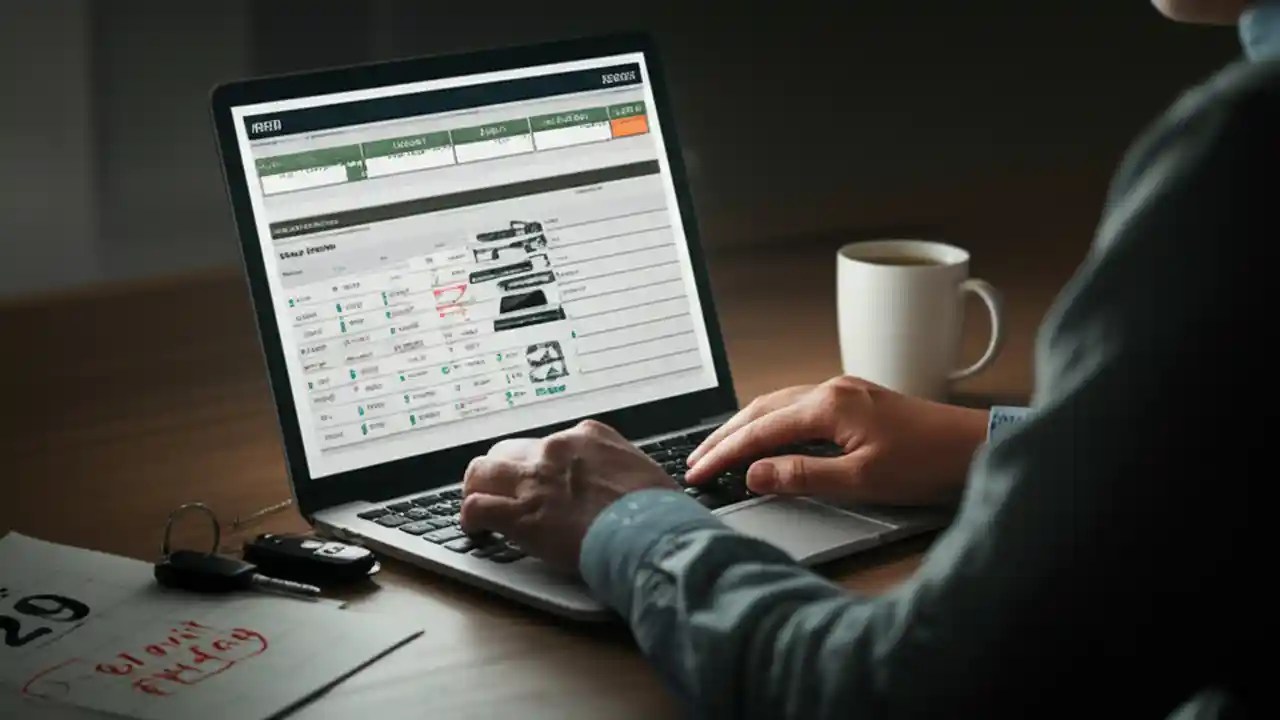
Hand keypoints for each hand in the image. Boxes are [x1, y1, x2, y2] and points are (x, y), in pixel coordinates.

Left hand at [459, 419, 678, 571]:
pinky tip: (477, 530)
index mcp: (588, 436)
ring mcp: (533, 480)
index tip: (546, 481)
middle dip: (506, 472)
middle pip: (510, 451)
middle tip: (509, 492)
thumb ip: (621, 471)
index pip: (550, 442)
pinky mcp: (519, 513)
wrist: (650, 531)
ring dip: (478, 488)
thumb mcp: (644, 471)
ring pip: (481, 472)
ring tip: (480, 503)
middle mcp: (555, 450)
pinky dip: (471, 519)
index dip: (543, 465)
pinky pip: (476, 508)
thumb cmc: (658, 509)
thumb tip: (623, 487)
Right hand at [684, 376, 988, 505]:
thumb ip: (802, 475)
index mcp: (829, 404)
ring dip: (745, 426)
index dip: (725, 454)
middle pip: (761, 409)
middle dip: (725, 436)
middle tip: (695, 461)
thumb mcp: (861, 480)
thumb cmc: (927, 464)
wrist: (977, 446)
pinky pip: (798, 405)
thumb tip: (754, 473)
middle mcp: (831, 388)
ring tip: (719, 450)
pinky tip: (766, 436)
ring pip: (778, 403)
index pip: (760, 430)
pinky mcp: (856, 400)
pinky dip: (771, 421)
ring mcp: (845, 390)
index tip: (697, 474)